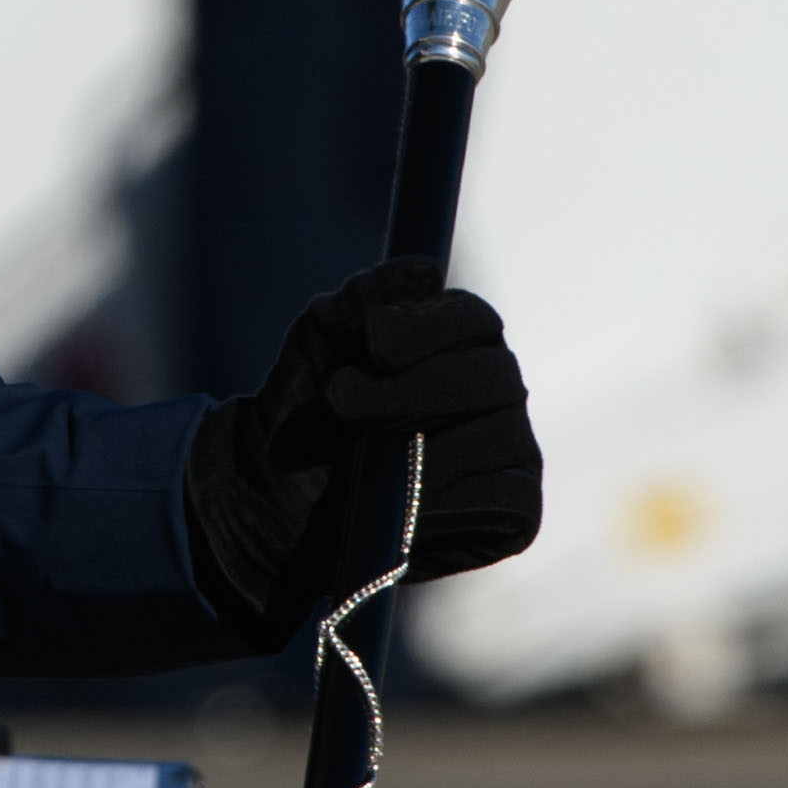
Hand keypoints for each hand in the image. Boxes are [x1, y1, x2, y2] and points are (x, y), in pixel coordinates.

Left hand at [185, 257, 541, 638]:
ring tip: (360, 461)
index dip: (428, 329)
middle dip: (413, 390)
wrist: (273, 509)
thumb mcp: (313, 353)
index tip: (372, 346)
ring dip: (419, 447)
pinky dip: (445, 500)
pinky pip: (503, 499)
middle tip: (342, 405)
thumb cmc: (299, 423)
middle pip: (493, 375)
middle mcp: (496, 398)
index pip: (475, 320)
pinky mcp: (514, 516)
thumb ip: (359, 303)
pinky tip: (399, 505)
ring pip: (498, 436)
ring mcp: (511, 457)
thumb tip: (422, 270)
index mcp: (457, 348)